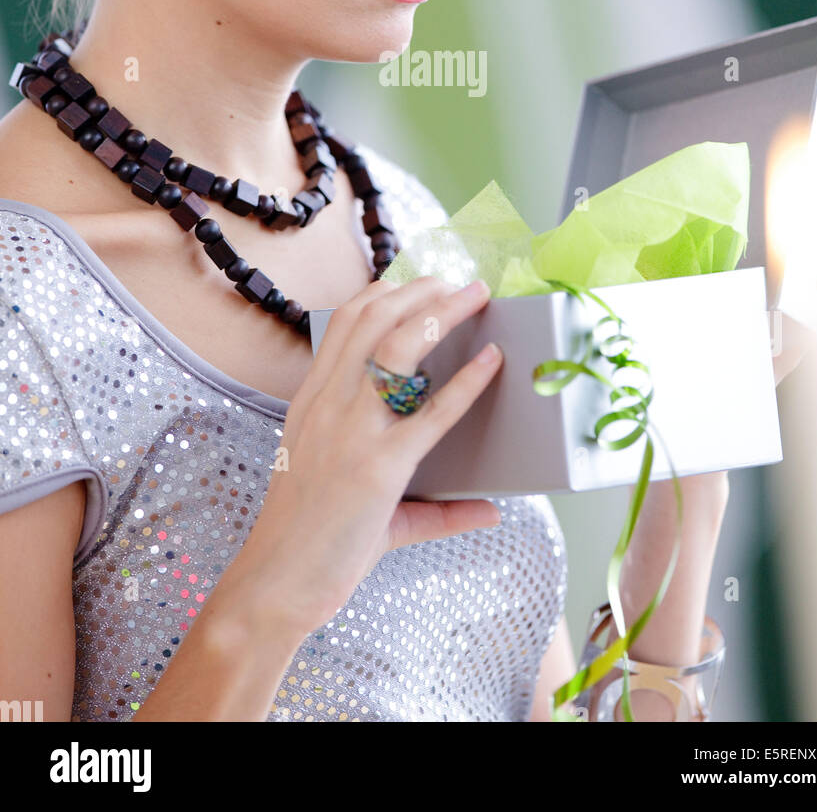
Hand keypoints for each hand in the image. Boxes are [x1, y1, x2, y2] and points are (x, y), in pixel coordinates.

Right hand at [249, 275, 502, 636]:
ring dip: (442, 312)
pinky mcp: (380, 467)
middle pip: (374, 318)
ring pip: (398, 347)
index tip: (419, 282)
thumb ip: (427, 502)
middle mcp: (328, 404)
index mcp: (312, 399)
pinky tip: (493, 362)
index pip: (345, 321)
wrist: (275, 582)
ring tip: (475, 297)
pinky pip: (431, 413)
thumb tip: (489, 510)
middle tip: (459, 282)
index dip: (385, 292)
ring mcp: (353, 432)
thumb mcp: (353, 496)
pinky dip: (467, 381)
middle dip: (420, 289)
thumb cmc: (307, 539)